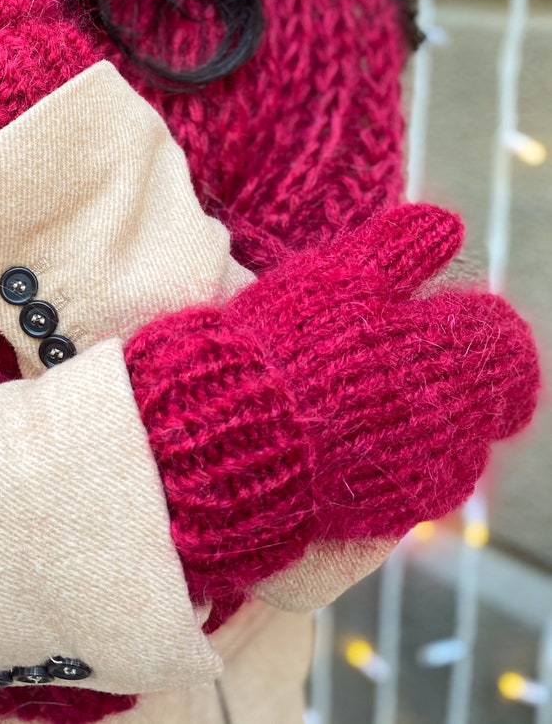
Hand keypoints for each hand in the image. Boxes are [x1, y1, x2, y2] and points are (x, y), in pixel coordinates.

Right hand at [126, 204, 539, 605]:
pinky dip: (409, 455)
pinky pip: (427, 479)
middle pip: (495, 393)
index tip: (443, 311)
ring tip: (375, 396)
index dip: (475, 318)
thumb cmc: (284, 347)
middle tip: (412, 354)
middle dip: (464, 370)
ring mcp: (430, 471)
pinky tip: (363, 437)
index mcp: (450, 352)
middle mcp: (456, 417)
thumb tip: (449, 225)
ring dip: (438, 414)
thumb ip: (402, 248)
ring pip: (463, 439)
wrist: (234, 438)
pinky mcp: (398, 512)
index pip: (502, 335)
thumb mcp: (340, 277)